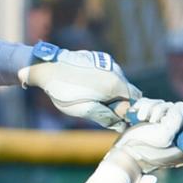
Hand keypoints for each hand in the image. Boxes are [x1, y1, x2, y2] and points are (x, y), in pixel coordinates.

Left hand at [18, 45, 141, 131]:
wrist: (47, 66)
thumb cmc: (64, 91)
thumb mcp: (84, 110)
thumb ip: (105, 117)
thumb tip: (121, 124)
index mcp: (114, 85)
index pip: (135, 101)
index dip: (128, 113)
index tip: (116, 119)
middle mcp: (115, 71)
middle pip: (128, 91)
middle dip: (120, 103)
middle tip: (103, 110)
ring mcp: (108, 63)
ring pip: (119, 82)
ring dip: (112, 92)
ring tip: (92, 97)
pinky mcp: (100, 58)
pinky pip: (110, 74)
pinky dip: (105, 83)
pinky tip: (89, 86)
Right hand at [103, 99, 182, 182]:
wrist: (122, 155)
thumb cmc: (143, 148)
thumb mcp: (165, 135)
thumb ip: (177, 118)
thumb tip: (181, 105)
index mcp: (182, 142)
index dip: (179, 116)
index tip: (166, 121)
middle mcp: (173, 135)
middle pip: (175, 110)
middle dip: (162, 111)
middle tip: (152, 122)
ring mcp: (159, 127)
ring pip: (162, 105)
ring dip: (150, 108)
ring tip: (142, 119)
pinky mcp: (146, 121)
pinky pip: (149, 104)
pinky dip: (143, 106)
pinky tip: (137, 115)